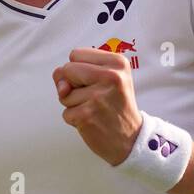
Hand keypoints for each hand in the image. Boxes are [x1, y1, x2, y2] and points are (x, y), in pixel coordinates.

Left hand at [52, 47, 142, 165]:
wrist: (131, 139)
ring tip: (95, 110)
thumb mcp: (106, 79)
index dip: (78, 69)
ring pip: (64, 94)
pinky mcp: (87, 115)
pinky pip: (66, 113)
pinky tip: (92, 121)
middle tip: (94, 97)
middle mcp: (111, 76)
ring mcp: (98, 96)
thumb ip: (77, 72)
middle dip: (72, 85)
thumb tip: (61, 87)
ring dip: (74, 104)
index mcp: (117, 62)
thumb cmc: (115, 106)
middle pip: (66, 69)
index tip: (95, 81)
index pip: (75, 54)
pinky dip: (74, 119)